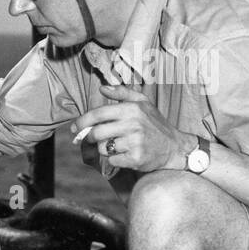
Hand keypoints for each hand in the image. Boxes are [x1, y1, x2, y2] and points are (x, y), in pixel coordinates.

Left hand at [71, 84, 192, 171]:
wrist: (174, 147)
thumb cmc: (155, 124)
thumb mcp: (143, 103)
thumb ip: (122, 93)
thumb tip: (102, 88)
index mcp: (131, 109)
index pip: (98, 114)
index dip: (82, 121)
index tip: (74, 128)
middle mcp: (133, 124)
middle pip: (96, 133)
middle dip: (90, 138)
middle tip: (93, 139)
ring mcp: (135, 142)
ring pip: (103, 148)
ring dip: (105, 149)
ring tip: (117, 146)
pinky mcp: (136, 158)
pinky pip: (112, 160)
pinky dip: (114, 160)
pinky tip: (125, 155)